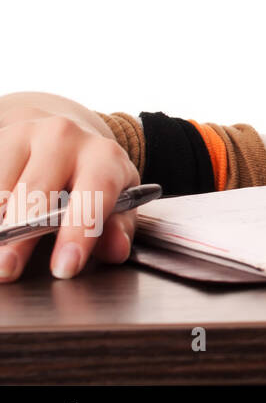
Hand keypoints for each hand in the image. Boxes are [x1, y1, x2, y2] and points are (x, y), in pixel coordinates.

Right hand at [0, 110, 139, 281]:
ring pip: (2, 185)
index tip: (64, 267)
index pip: (95, 194)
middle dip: (20, 235)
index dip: (80, 231)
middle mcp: (65, 138)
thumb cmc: (93, 180)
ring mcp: (26, 134)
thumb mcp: (117, 200)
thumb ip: (116, 227)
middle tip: (7, 269)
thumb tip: (116, 251)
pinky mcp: (0, 138)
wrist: (65, 138)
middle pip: (37, 191)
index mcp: (104, 156)